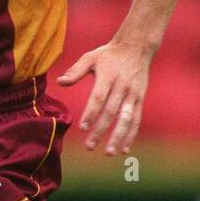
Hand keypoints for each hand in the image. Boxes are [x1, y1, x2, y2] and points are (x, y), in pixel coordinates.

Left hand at [56, 40, 150, 154]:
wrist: (137, 47)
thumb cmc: (109, 54)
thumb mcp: (91, 57)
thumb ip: (75, 71)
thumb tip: (59, 82)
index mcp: (108, 76)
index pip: (99, 97)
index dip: (91, 113)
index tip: (82, 127)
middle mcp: (122, 86)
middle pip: (111, 112)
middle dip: (100, 130)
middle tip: (89, 146)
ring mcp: (133, 94)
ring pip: (127, 119)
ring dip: (118, 137)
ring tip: (109, 153)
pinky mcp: (140, 99)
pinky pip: (136, 120)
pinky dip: (130, 135)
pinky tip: (123, 149)